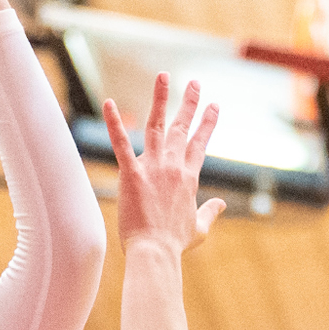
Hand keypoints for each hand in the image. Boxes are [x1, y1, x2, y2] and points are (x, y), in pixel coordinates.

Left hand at [103, 75, 226, 255]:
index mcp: (190, 178)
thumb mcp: (200, 228)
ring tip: (164, 76)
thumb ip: (211, 212)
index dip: (207, 123)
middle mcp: (174, 167)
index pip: (200, 144)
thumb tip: (220, 203)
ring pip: (157, 126)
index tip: (214, 106)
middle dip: (190, 103)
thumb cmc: (175, 244)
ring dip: (161, 99)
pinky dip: (114, 122)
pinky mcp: (131, 174)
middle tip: (196, 83)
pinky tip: (107, 102)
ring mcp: (153, 168)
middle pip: (182, 128)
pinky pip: (121, 144)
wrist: (155, 253)